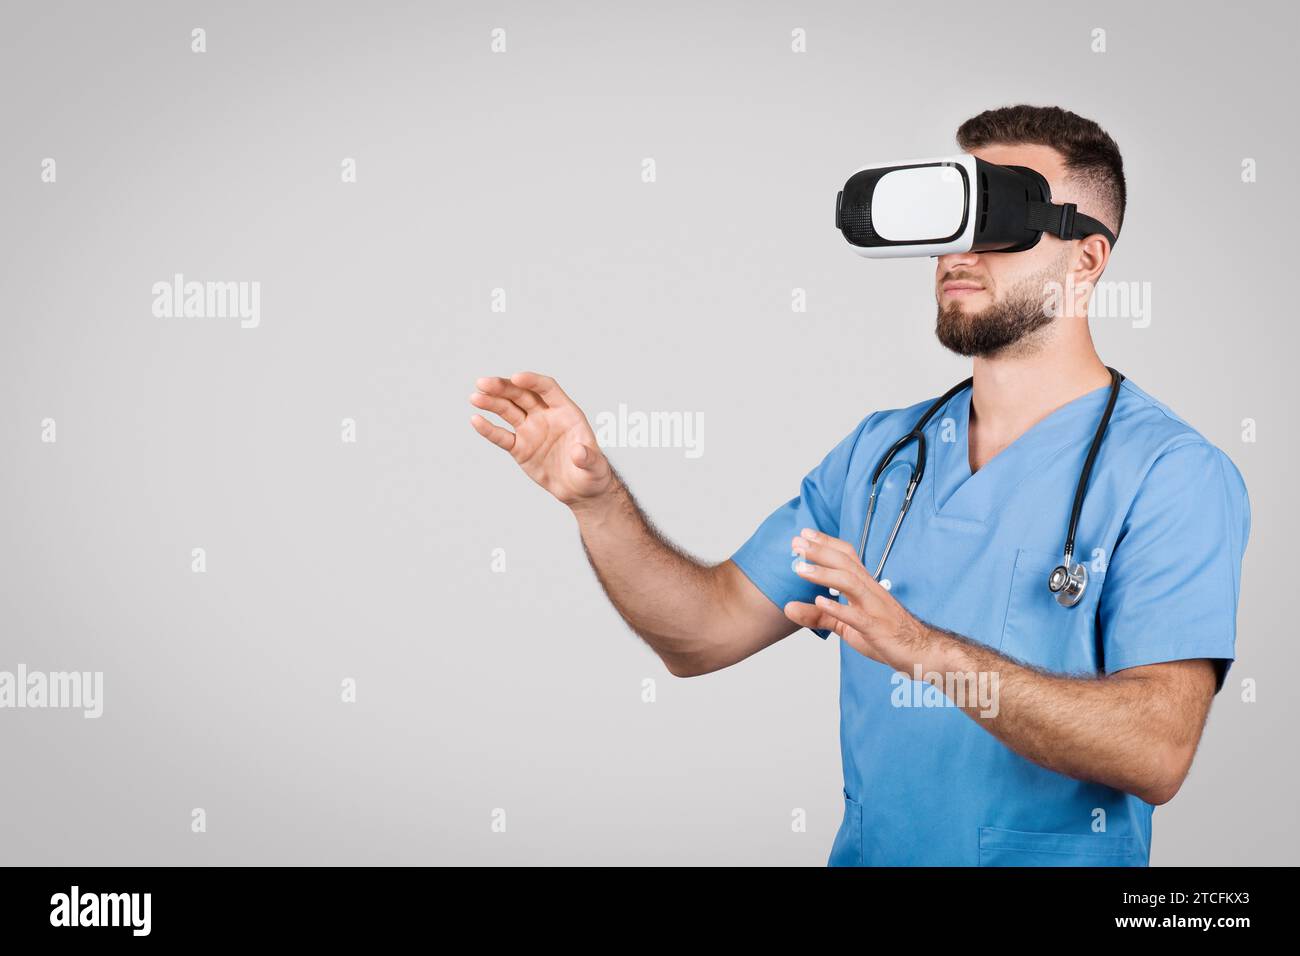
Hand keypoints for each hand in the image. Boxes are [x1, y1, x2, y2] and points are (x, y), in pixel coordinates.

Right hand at [469, 372, 615, 508]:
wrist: (580, 491)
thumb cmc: (592, 473)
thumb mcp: (594, 467)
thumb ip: (587, 458)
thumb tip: (578, 452)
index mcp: (566, 412)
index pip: (547, 389)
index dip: (532, 381)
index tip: (516, 377)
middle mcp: (545, 416)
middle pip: (522, 395)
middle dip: (503, 387)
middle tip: (483, 383)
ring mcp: (531, 430)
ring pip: (508, 411)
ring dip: (491, 402)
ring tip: (475, 397)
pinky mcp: (520, 448)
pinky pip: (502, 436)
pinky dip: (489, 429)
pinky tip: (476, 420)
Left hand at [784, 528, 935, 671]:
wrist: (920, 652)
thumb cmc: (884, 634)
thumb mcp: (845, 624)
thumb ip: (818, 615)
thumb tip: (788, 607)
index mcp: (866, 586)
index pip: (846, 556)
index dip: (826, 543)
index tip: (804, 534)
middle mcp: (871, 591)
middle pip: (845, 563)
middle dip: (819, 551)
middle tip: (796, 544)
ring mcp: (875, 608)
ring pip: (850, 583)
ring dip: (824, 574)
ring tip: (799, 569)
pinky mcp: (877, 628)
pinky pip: (857, 617)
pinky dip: (839, 608)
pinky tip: (821, 601)